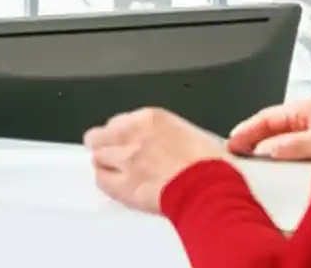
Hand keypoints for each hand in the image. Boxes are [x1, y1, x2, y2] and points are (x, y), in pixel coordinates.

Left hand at [84, 107, 228, 213]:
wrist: (211, 190)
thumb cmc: (213, 166)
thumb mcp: (192, 134)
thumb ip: (166, 134)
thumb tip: (162, 143)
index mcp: (151, 118)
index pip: (119, 121)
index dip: (121, 133)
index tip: (126, 141)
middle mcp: (132, 135)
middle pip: (99, 136)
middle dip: (105, 144)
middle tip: (113, 154)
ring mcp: (125, 161)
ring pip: (97, 157)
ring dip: (105, 163)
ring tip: (115, 171)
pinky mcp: (123, 186)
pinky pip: (102, 181)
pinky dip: (107, 182)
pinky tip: (116, 185)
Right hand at [226, 97, 310, 160]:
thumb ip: (294, 145)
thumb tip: (267, 150)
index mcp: (308, 109)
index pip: (266, 118)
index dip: (246, 130)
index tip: (230, 144)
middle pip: (274, 129)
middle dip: (253, 141)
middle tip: (234, 156)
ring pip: (287, 143)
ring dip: (271, 153)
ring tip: (254, 167)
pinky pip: (301, 155)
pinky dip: (287, 162)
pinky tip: (284, 173)